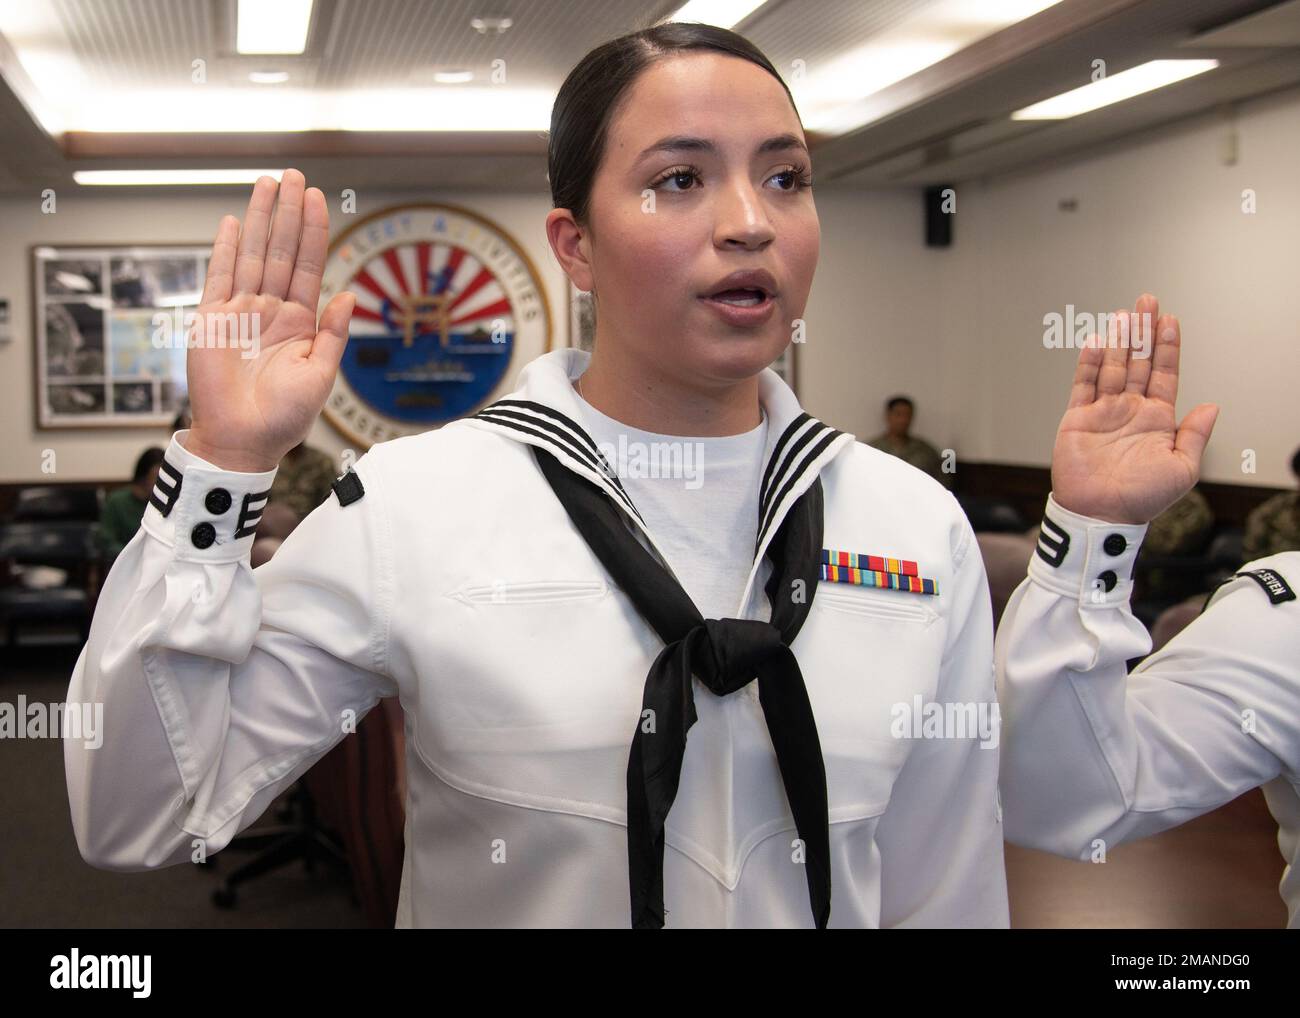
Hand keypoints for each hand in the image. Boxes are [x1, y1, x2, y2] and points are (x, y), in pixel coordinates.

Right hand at [182, 169, 354, 471]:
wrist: (243, 440)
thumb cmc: (284, 417)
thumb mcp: (321, 374)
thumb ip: (334, 333)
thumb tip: (349, 294)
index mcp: (300, 322)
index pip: (308, 265)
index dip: (312, 231)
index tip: (316, 197)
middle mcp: (271, 310)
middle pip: (280, 250)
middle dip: (287, 212)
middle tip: (293, 174)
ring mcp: (240, 311)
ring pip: (252, 254)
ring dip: (259, 219)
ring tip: (266, 183)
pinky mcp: (212, 320)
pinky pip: (219, 277)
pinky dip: (224, 249)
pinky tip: (231, 222)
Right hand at [1051, 293, 1218, 523]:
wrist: (1100, 514)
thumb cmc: (1141, 498)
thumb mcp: (1183, 468)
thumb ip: (1194, 434)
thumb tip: (1211, 405)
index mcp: (1156, 420)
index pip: (1164, 374)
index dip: (1167, 347)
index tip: (1170, 321)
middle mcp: (1129, 411)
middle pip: (1137, 362)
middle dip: (1143, 332)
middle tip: (1147, 302)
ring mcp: (1103, 413)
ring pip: (1111, 368)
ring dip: (1118, 341)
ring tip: (1124, 315)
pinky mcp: (1077, 419)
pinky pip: (1082, 385)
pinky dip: (1088, 363)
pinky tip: (1095, 342)